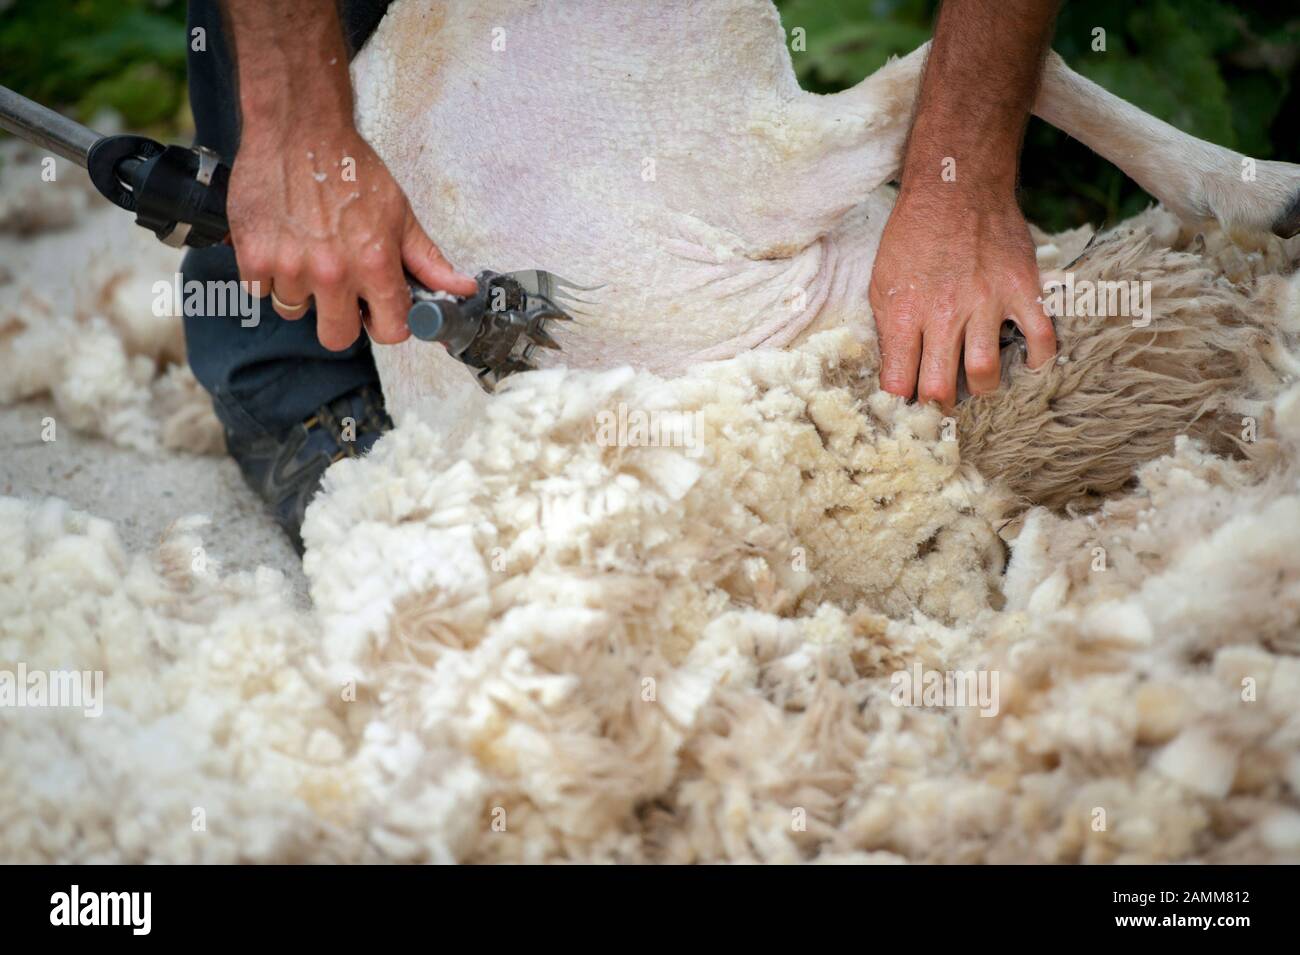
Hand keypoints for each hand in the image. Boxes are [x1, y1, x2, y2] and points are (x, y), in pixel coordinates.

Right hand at [227, 123, 476, 350]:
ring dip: (301, 290)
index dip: (387, 323)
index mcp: (375, 264)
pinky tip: (281, 244)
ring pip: (294, 311)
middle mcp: (333, 272)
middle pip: (337, 338)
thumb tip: (461, 289)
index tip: (378, 310)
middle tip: (339, 288)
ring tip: (307, 252)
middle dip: (341, 318)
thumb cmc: (351, 167)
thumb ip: (428, 260)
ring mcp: (290, 267)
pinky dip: (268, 274)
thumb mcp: (399, 213)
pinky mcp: (253, 257)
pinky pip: (260, 292)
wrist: (298, 128)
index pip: (391, 332)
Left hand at [868, 189, 1054, 407]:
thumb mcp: (881, 282)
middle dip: (938, 406)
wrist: (956, 187)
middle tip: (941, 403)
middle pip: (940, 388)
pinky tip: (1026, 364)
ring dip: (980, 389)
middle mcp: (944, 313)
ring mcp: (986, 303)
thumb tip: (894, 373)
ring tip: (976, 383)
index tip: (907, 402)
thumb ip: (888, 330)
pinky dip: (1037, 361)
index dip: (901, 402)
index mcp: (904, 313)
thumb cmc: (913, 236)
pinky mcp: (1022, 289)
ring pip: (985, 374)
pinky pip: (1040, 340)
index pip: (898, 383)